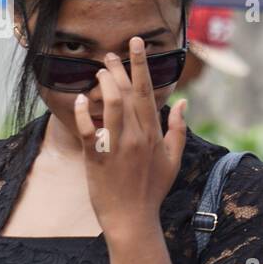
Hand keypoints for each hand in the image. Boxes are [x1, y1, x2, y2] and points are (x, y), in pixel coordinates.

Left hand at [73, 38, 187, 237]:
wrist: (133, 219)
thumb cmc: (152, 190)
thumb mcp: (172, 160)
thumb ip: (177, 130)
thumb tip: (182, 103)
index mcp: (154, 135)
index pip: (148, 92)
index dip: (141, 66)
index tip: (135, 44)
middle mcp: (137, 137)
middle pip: (128, 94)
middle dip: (119, 69)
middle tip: (109, 54)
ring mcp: (118, 147)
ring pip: (111, 106)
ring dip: (104, 85)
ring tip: (99, 71)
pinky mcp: (98, 158)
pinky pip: (89, 130)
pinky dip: (84, 114)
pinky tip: (80, 100)